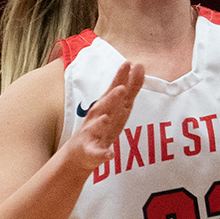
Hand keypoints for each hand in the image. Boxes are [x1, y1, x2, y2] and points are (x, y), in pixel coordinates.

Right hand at [56, 61, 144, 177]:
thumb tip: (140, 66)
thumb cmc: (102, 125)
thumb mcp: (118, 106)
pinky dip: (102, 153)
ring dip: (101, 122)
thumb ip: (130, 88)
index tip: (128, 64)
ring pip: (96, 127)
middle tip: (122, 88)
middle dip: (112, 98)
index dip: (121, 78)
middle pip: (104, 106)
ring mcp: (92, 134)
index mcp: (105, 106)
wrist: (80, 153)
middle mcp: (97, 117)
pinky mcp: (91, 151)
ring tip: (107, 118)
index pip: (114, 90)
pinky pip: (97, 153)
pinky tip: (109, 154)